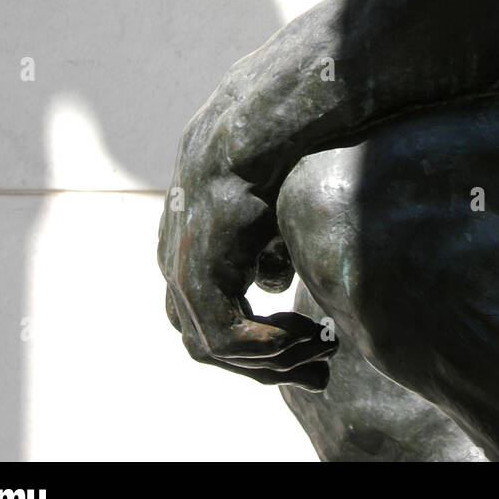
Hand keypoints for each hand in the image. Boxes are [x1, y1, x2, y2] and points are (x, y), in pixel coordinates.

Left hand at [158, 89, 337, 389]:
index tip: (312, 347)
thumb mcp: (270, 215)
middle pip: (210, 341)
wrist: (260, 125)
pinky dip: (265, 347)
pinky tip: (306, 334)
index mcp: (191, 249)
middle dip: (266, 365)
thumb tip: (272, 281)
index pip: (214, 318)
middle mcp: (177, 264)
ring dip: (270, 360)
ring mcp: (181, 270)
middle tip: (319, 373)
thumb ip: (265, 252)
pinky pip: (224, 336)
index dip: (261, 343)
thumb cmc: (273, 156)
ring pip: (213, 347)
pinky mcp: (196, 272)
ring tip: (320, 350)